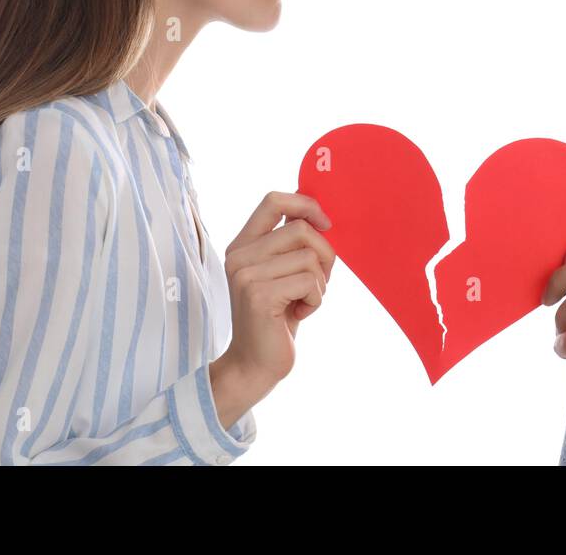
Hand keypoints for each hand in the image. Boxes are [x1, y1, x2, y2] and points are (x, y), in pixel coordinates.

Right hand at [220, 191, 334, 402]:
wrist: (255, 365)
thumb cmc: (278, 317)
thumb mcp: (283, 272)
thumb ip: (291, 243)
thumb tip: (321, 211)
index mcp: (243, 244)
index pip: (273, 200)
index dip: (306, 204)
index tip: (326, 224)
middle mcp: (239, 255)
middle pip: (301, 228)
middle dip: (324, 255)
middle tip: (318, 282)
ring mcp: (246, 275)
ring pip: (310, 256)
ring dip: (319, 282)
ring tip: (303, 300)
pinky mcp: (259, 295)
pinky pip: (310, 281)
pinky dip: (316, 299)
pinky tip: (300, 313)